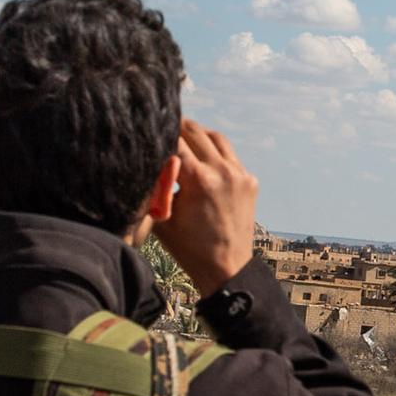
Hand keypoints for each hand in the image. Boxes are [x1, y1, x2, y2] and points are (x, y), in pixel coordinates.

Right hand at [156, 118, 257, 297]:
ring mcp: (239, 174)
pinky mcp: (249, 181)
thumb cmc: (188, 247)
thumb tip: (146, 161)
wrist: (226, 267)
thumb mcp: (161, 217)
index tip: (148, 130)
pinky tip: (203, 161)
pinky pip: (230, 156)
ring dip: (198, 135)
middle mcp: (222, 171)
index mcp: (198, 179)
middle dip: (177, 128)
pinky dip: (215, 154)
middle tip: (163, 128)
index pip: (174, 140)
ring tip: (183, 139)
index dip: (158, 134)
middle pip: (196, 131)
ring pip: (216, 138)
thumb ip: (155, 186)